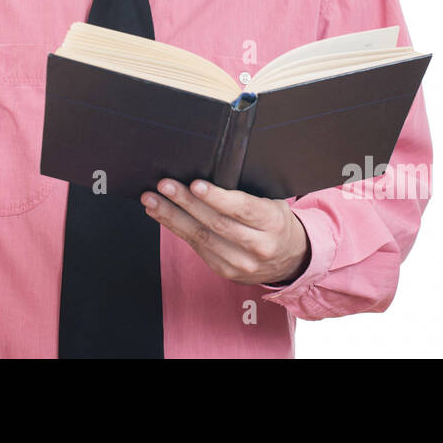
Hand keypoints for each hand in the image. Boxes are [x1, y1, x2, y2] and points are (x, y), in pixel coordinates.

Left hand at [142, 178, 311, 285]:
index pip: (243, 208)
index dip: (217, 197)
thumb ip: (246, 193)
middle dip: (186, 203)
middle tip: (165, 185)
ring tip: (151, 200)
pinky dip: (176, 229)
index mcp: (273, 222)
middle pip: (216, 223)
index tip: (195, 184)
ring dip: (172, 216)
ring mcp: (240, 263)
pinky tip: (160, 214)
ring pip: (201, 237)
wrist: (291, 259)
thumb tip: (207, 170)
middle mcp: (258, 246)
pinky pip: (196, 247)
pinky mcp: (225, 271)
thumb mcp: (273, 203)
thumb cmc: (275, 221)